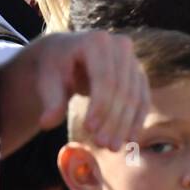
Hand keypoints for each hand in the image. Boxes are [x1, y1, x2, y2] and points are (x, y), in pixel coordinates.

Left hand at [29, 30, 149, 150]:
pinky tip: (130, 139)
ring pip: (134, 97)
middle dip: (113, 120)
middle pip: (122, 90)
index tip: (89, 129)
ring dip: (125, 125)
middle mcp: (120, 46)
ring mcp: (133, 59)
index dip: (99, 105)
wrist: (67, 52)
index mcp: (96, 41)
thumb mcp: (47, 80)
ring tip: (113, 147)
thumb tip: (46, 123)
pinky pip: (142, 99)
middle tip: (102, 145)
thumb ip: (51, 100)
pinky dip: (136, 120)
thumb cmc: (54, 66)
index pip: (104, 78)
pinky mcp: (139, 74)